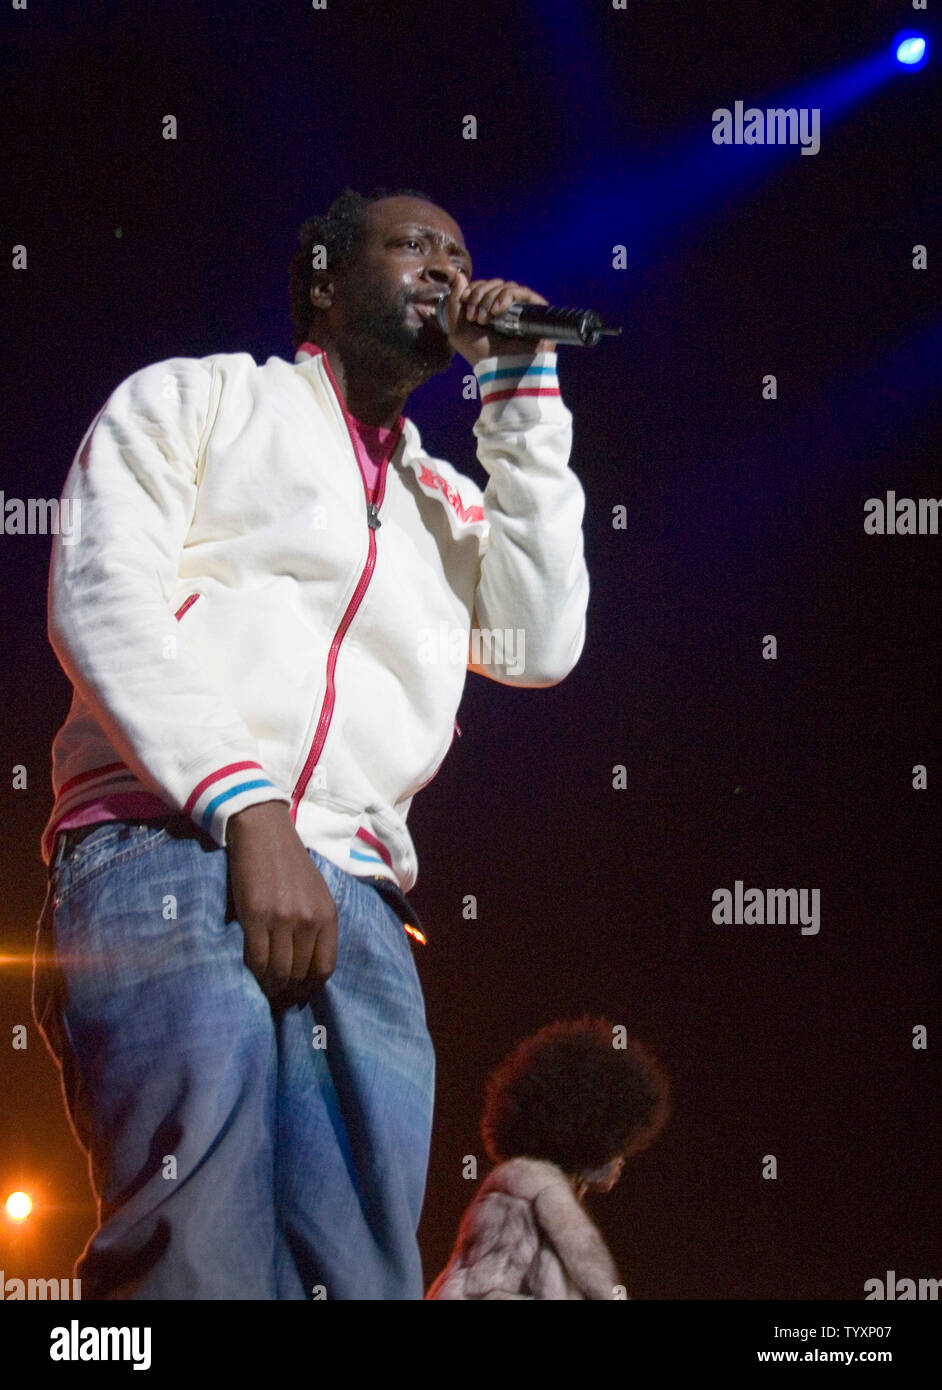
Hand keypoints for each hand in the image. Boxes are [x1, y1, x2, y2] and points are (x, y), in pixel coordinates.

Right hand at [226, 801, 337, 1004]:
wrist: (263, 832)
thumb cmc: (289, 863)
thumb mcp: (317, 892)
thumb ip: (316, 924)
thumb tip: (306, 963)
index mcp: (328, 915)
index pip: (324, 968)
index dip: (310, 987)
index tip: (298, 993)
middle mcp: (308, 920)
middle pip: (299, 973)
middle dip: (288, 990)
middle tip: (275, 995)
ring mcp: (282, 919)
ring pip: (278, 971)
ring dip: (269, 985)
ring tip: (263, 988)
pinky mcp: (254, 915)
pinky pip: (255, 959)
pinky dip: (253, 973)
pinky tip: (250, 974)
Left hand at [439, 272, 556, 364]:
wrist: (501, 369)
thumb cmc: (480, 355)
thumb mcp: (457, 329)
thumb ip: (453, 302)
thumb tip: (459, 275)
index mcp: (489, 310)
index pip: (483, 286)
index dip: (473, 288)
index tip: (465, 300)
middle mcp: (506, 308)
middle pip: (493, 284)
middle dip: (479, 295)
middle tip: (474, 316)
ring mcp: (521, 309)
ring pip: (506, 286)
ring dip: (490, 298)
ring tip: (484, 319)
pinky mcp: (535, 311)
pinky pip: (522, 292)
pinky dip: (506, 296)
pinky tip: (497, 311)